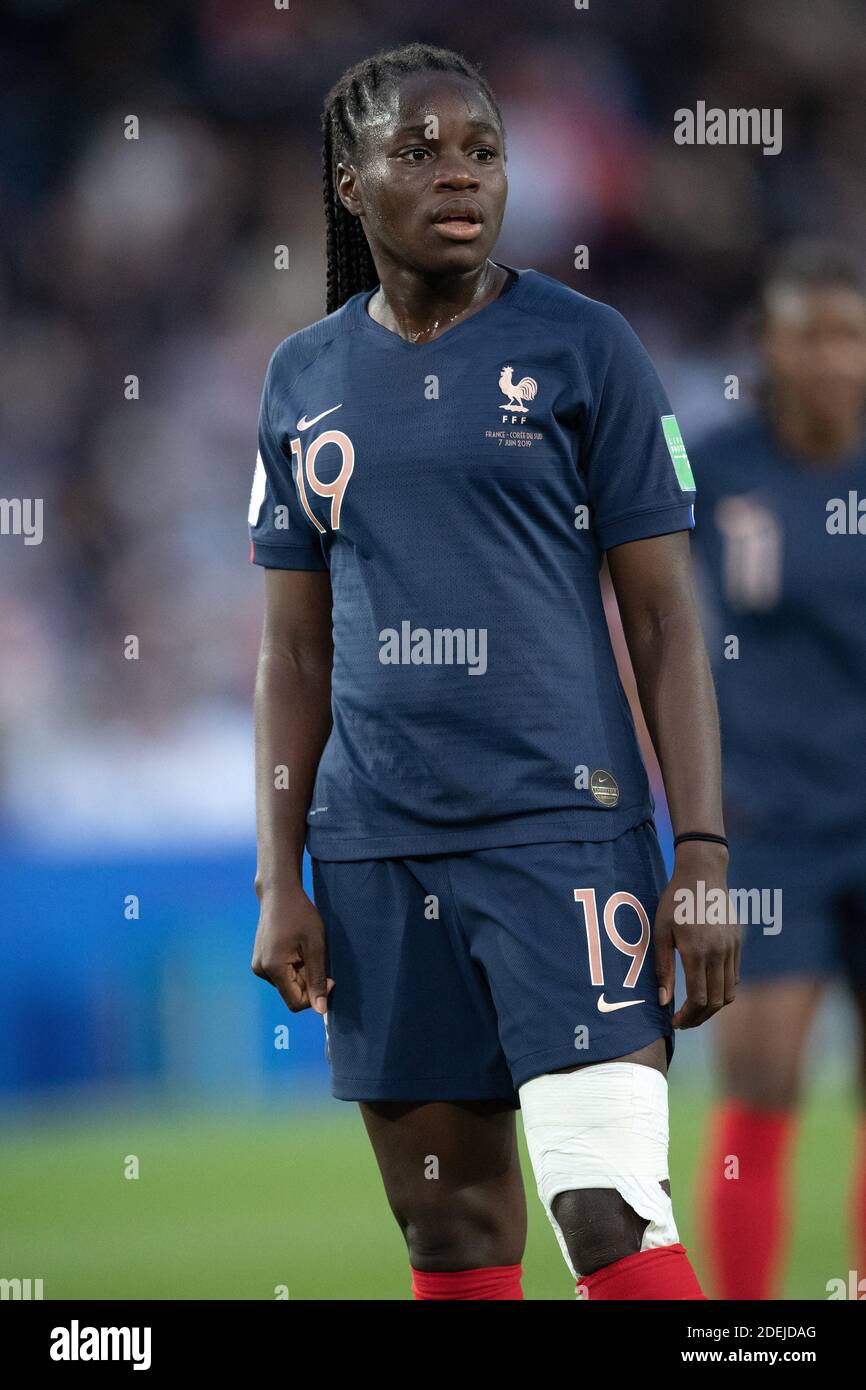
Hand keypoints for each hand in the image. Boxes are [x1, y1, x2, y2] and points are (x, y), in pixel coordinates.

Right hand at [251, 884, 333, 1014]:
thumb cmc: (300, 914)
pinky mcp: (260, 960)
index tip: (329, 977)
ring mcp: (259, 965)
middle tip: (318, 957)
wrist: (279, 892)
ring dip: (302, 974)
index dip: (315, 996)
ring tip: (305, 949)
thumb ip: (317, 978)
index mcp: (273, 968)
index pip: (295, 1002)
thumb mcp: (315, 945)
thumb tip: (321, 1010)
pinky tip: (297, 948)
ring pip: (287, 984)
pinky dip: (294, 968)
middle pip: (291, 993)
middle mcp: (261, 970)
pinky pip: (281, 974)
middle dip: (309, 982)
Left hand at [653, 841, 739, 1028]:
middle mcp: (719, 954)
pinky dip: (723, 990)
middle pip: (716, 1001)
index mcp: (697, 952)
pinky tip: (707, 990)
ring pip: (729, 992)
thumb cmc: (675, 901)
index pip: (699, 999)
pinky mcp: (738, 943)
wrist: (703, 874)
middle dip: (699, 1018)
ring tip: (695, 1010)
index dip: (687, 1017)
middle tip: (683, 1022)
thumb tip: (663, 1001)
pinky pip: (734, 976)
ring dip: (713, 1007)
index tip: (674, 1022)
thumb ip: (662, 968)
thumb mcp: (660, 931)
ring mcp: (732, 949)